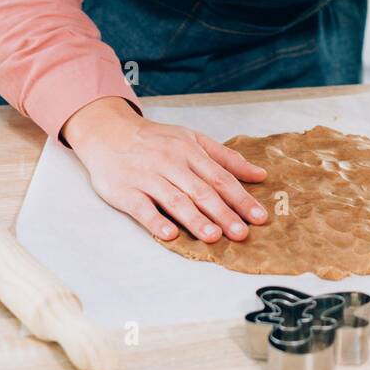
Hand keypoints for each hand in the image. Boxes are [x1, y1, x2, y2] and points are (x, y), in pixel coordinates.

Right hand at [61, 97, 267, 242]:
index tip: (259, 217)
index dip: (241, 198)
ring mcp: (148, 177)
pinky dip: (156, 221)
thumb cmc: (157, 140)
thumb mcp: (193, 140)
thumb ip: (226, 158)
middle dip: (224, 213)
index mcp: (191, 151)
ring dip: (196, 219)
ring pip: (175, 200)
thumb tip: (260, 174)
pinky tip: (171, 235)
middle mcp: (171, 163)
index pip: (221, 178)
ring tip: (214, 237)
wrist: (109, 132)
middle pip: (202, 191)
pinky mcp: (126, 191)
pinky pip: (142, 208)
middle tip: (242, 234)